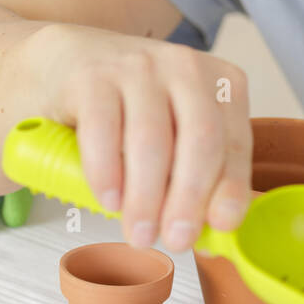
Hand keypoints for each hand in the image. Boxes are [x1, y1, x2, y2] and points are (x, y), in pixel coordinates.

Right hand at [30, 22, 251, 251]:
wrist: (68, 63)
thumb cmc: (132, 108)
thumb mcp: (176, 131)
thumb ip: (198, 173)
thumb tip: (212, 231)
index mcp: (220, 82)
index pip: (234, 141)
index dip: (230, 187)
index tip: (221, 225)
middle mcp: (186, 67)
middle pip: (200, 138)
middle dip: (190, 197)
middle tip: (177, 240)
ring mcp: (138, 66)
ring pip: (151, 140)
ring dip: (146, 196)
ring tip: (140, 233)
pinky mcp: (92, 76)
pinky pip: (102, 130)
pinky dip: (107, 173)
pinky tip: (109, 200)